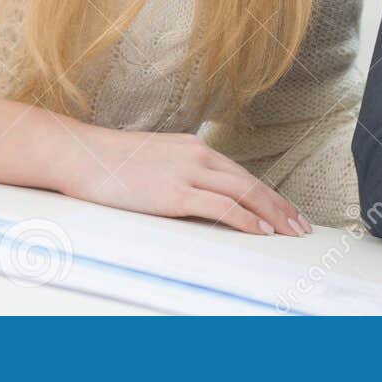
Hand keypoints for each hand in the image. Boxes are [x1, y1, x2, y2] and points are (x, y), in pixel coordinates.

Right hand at [54, 125, 309, 236]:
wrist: (80, 154)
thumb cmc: (109, 163)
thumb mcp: (153, 163)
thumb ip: (177, 175)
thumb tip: (193, 196)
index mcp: (194, 148)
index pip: (241, 174)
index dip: (268, 194)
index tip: (286, 211)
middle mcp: (198, 156)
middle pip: (251, 183)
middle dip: (280, 206)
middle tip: (301, 225)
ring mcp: (188, 172)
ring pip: (244, 193)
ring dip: (272, 215)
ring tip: (290, 232)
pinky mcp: (175, 192)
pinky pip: (221, 206)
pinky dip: (245, 218)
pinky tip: (260, 231)